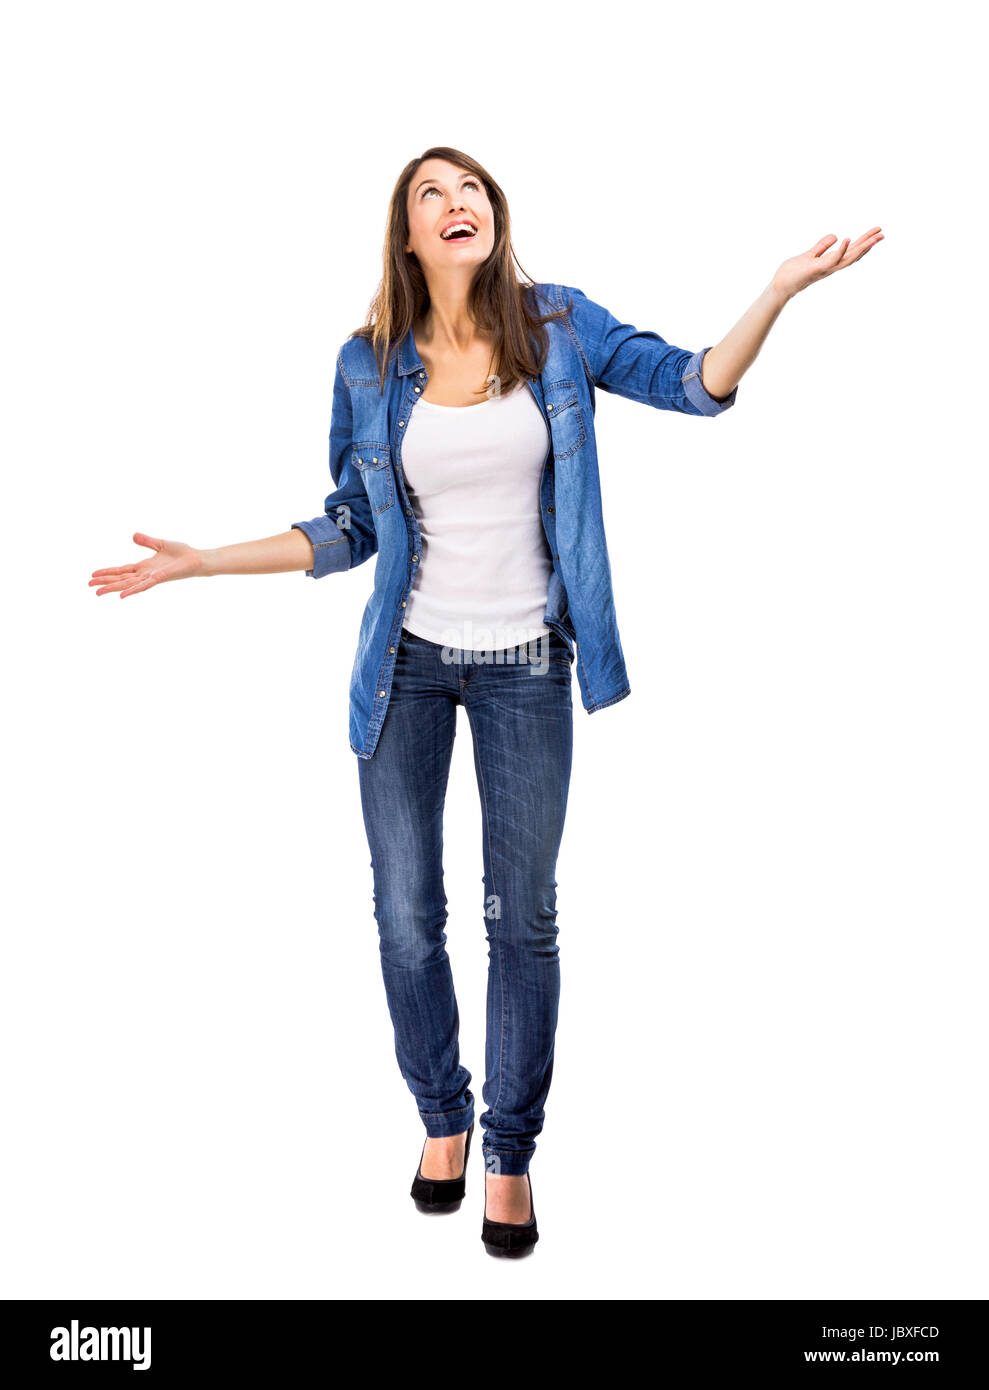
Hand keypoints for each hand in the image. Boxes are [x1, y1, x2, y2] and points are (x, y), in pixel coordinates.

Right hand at [89, 532, 204, 596]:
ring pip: (128, 584)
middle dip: (105, 582)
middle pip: (121, 579)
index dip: (108, 572)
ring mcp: (152, 577)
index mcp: (144, 567)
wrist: (197, 559)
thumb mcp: (161, 544)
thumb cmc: (182, 553)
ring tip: (98, 592)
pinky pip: (143, 585)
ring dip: (113, 588)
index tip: (93, 575)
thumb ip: (147, 541)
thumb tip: (133, 535)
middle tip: (89, 585)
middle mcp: (145, 574)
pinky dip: (132, 590)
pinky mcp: (159, 578)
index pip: (122, 571)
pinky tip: (122, 595)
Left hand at [772, 227, 883, 300]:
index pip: (851, 251)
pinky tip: (847, 239)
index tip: (877, 233)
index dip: (864, 243)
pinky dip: (841, 250)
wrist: (779, 286)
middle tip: (883, 234)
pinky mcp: (815, 269)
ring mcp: (824, 268)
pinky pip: (831, 260)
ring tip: (874, 237)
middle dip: (868, 244)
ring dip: (862, 248)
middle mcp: (830, 266)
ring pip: (848, 258)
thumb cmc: (792, 272)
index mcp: (830, 262)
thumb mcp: (809, 255)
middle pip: (854, 254)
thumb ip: (822, 246)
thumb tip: (836, 236)